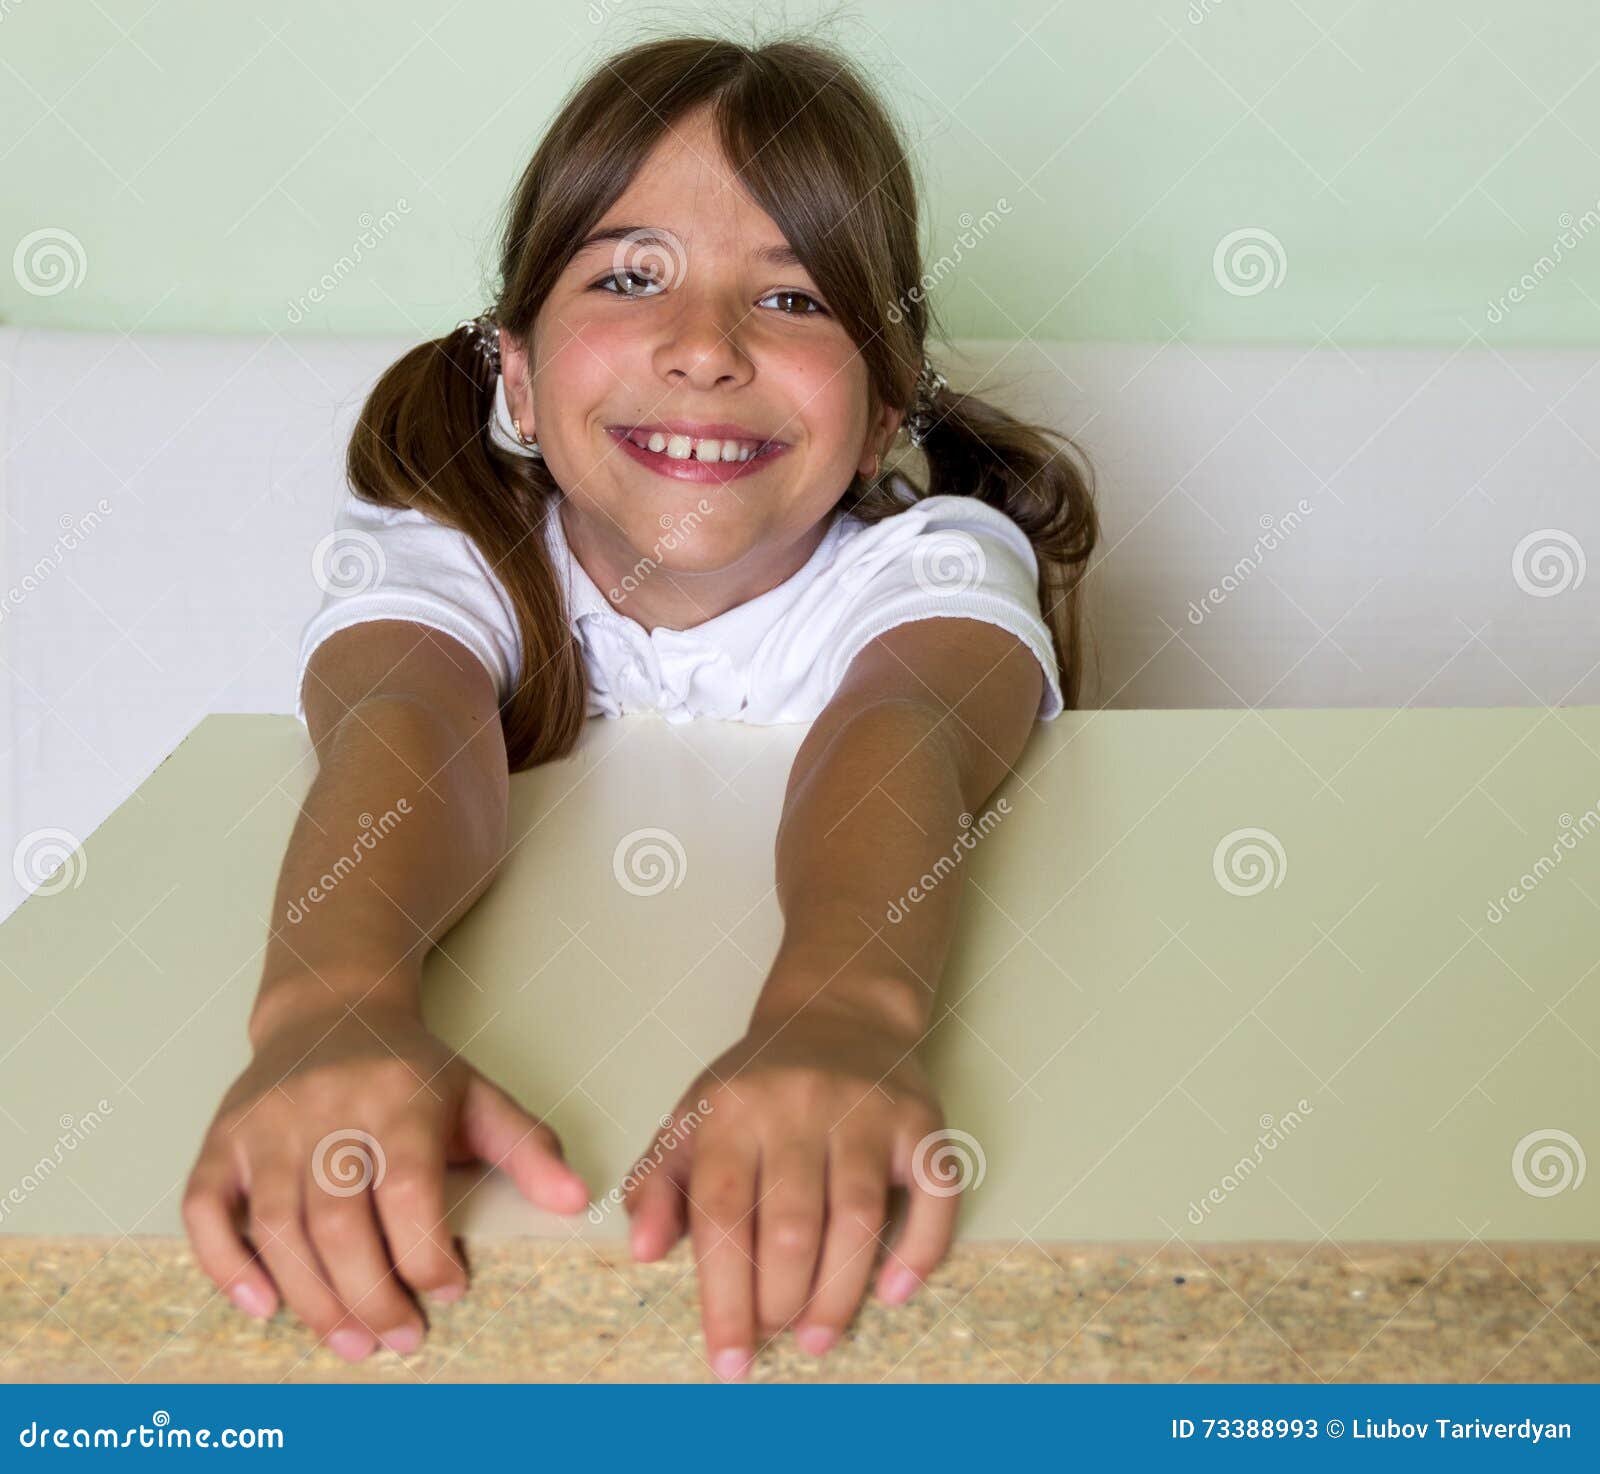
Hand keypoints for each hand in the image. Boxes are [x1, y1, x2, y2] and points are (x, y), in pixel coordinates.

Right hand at [182, 996, 587, 1360]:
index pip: (408, 1193)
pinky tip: (266, 1306)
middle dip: (372, 1296)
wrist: (330, 1009)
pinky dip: (228, 1266)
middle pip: (340, 1223)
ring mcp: (267, 1125)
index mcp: (398, 1098)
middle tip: (401, 1341)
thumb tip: (577, 1200)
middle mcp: (326, 1110)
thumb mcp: (478, 1095)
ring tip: (352, 1342)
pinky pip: (207, 1211)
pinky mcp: (222, 1139)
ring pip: (279, 1228)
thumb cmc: (411, 1069)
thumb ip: (528, 1148)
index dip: (427, 1255)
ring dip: (313, 1299)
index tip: (452, 1291)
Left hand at [622, 998, 960, 1379]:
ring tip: (818, 1339)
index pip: (723, 1214)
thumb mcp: (692, 1116)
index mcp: (734, 1109)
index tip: (727, 1360)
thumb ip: (657, 1182)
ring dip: (838, 1294)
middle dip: (779, 1302)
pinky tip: (892, 1292)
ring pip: (857, 1219)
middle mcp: (802, 1105)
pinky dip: (918, 1251)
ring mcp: (868, 1111)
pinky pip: (933, 1195)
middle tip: (773, 1339)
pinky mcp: (923, 1120)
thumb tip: (643, 1251)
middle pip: (791, 1226)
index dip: (723, 1296)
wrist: (839, 1012)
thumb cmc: (757, 1084)